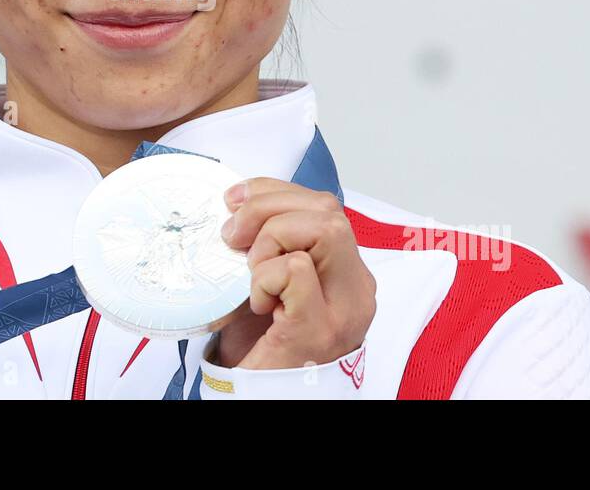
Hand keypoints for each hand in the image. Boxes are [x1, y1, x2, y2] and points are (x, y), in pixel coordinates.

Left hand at [207, 178, 376, 368]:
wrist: (261, 397)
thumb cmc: (262, 345)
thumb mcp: (274, 283)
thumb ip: (275, 245)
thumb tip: (239, 202)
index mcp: (347, 274)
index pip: (325, 206)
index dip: (275, 192)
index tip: (235, 202)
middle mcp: (356, 289)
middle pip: (328, 210)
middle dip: (268, 208)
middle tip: (233, 237)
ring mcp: (343, 311)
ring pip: (323, 229)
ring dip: (270, 242)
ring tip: (252, 276)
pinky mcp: (318, 330)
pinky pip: (297, 269)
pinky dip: (265, 277)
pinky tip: (257, 302)